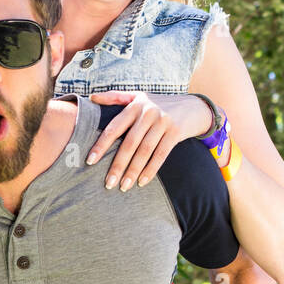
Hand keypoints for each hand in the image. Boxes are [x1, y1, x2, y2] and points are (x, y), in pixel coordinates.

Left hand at [86, 92, 214, 190]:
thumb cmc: (160, 104)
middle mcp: (148, 113)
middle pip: (129, 143)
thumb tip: (91, 98)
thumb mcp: (139, 97)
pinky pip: (161, 155)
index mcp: (135, 105)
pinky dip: (151, 170)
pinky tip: (142, 182)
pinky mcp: (176, 132)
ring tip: (123, 186)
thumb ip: (115, 97)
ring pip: (144, 151)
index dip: (101, 145)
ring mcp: (163, 122)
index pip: (114, 128)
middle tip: (108, 183)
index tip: (90, 161)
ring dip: (133, 171)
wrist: (193, 106)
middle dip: (117, 165)